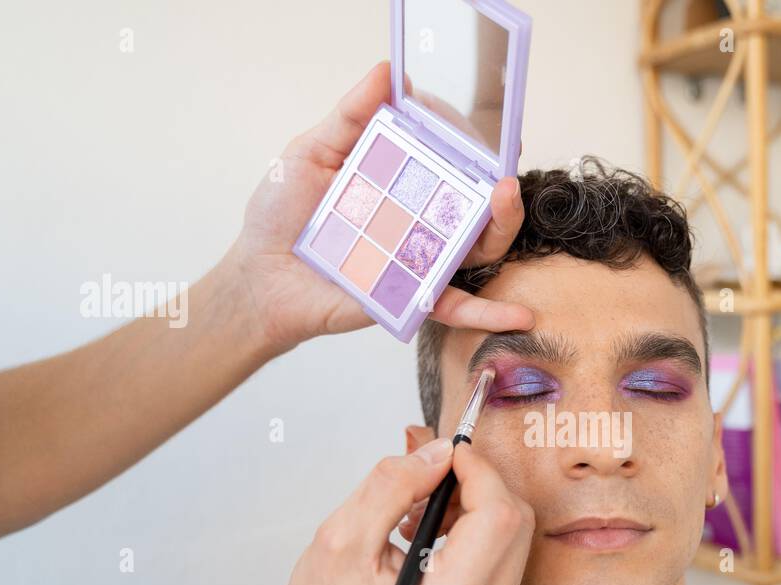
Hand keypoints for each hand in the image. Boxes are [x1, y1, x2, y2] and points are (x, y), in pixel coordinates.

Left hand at [226, 62, 533, 355]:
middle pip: (479, 202)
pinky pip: (456, 306)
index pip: (453, 158)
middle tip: (502, 169)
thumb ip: (351, 116)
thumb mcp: (312, 152)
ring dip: (503, 225)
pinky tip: (520, 315)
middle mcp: (422, 217)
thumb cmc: (283, 214)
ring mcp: (422, 257)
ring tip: (505, 200)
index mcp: (404, 179)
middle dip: (501, 184)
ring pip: (479, 246)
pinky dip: (491, 314)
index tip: (493, 126)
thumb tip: (388, 72)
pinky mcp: (414, 296)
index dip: (479, 144)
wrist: (260, 276)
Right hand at [270, 437, 534, 584]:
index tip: (448, 452)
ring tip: (416, 516)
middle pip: (516, 523)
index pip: (498, 516)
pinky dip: (477, 531)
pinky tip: (432, 535)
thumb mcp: (341, 537)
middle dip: (478, 485)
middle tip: (428, 480)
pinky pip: (504, 557)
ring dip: (476, 507)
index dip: (478, 470)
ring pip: (514, 537)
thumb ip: (393, 486)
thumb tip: (440, 452)